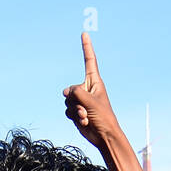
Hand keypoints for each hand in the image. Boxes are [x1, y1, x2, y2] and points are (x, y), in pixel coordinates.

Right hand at [63, 33, 121, 149]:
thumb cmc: (104, 117)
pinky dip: (74, 117)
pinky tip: (84, 122)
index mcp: (95, 82)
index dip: (87, 47)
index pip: (89, 61)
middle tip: (86, 109)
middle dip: (75, 100)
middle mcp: (87, 89)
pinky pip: (68, 111)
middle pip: (71, 89)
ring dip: (76, 111)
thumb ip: (76, 92)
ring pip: (68, 101)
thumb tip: (66, 92)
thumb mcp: (91, 101)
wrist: (104, 136)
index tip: (84, 34)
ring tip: (87, 117)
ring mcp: (81, 101)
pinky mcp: (77, 112)